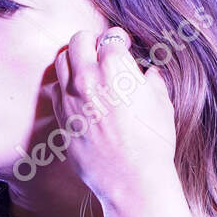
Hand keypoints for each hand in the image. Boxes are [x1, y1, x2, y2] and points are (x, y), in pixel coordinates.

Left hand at [49, 26, 180, 206]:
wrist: (132, 179)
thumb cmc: (153, 142)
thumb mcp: (162, 103)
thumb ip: (152, 81)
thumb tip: (148, 73)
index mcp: (115, 67)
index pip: (110, 37)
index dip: (120, 41)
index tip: (124, 46)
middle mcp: (88, 77)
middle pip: (79, 41)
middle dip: (91, 41)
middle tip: (101, 50)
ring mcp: (70, 97)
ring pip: (61, 61)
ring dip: (74, 59)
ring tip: (86, 67)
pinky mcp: (61, 116)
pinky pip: (54, 88)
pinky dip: (64, 84)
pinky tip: (77, 92)